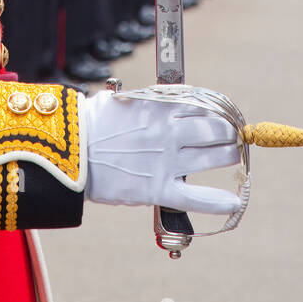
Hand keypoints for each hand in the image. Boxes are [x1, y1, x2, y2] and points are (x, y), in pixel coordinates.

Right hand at [84, 89, 241, 214]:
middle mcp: (168, 132)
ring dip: (229, 155)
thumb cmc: (89, 124)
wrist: (69, 152)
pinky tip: (233, 204)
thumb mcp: (118, 101)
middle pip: (215, 129)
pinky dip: (217, 201)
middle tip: (232, 136)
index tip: (223, 114)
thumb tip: (163, 98)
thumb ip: (146, 101)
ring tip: (233, 155)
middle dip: (228, 132)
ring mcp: (165, 160)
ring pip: (213, 157)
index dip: (218, 110)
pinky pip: (194, 197)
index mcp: (159, 107)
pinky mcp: (157, 188)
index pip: (203, 104)